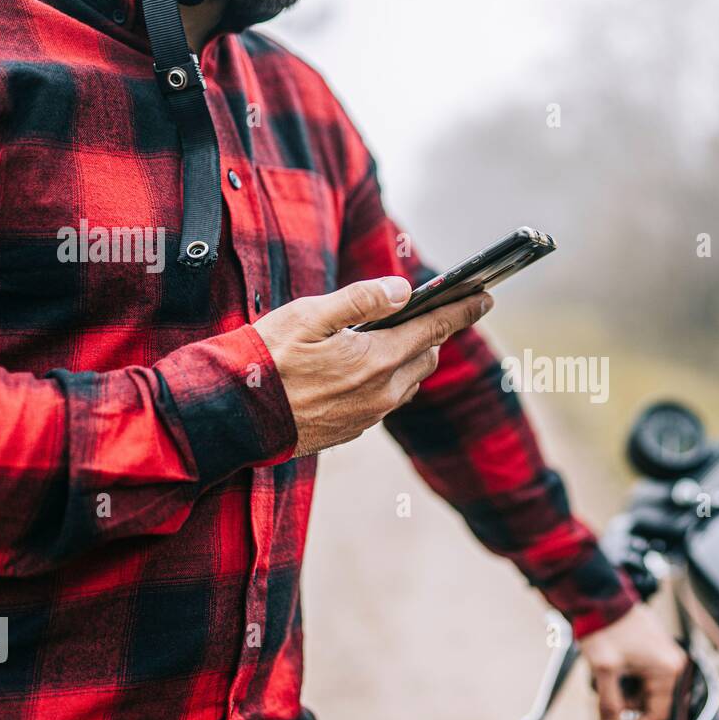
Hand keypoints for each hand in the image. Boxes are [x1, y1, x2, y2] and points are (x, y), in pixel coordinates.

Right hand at [253, 276, 492, 456]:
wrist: (232, 417)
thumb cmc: (265, 358)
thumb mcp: (309, 315)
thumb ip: (361, 300)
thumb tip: (404, 289)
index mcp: (378, 359)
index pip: (436, 328)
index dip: (464, 310)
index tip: (486, 297)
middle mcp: (383, 392)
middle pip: (426, 357)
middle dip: (429, 333)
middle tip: (421, 312)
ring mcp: (369, 415)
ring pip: (408, 382)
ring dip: (407, 359)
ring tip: (386, 338)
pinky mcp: (353, 430)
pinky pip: (384, 401)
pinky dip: (384, 380)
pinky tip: (358, 368)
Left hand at [579, 604, 688, 719]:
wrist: (601, 598)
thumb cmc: (606, 629)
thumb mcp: (605, 672)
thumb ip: (609, 705)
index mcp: (668, 670)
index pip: (656, 715)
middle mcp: (673, 664)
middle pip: (649, 703)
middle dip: (623, 703)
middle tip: (602, 695)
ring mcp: (665, 656)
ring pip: (643, 691)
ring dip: (622, 691)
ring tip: (604, 674)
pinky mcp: (654, 651)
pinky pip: (642, 677)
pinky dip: (625, 679)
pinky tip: (610, 667)